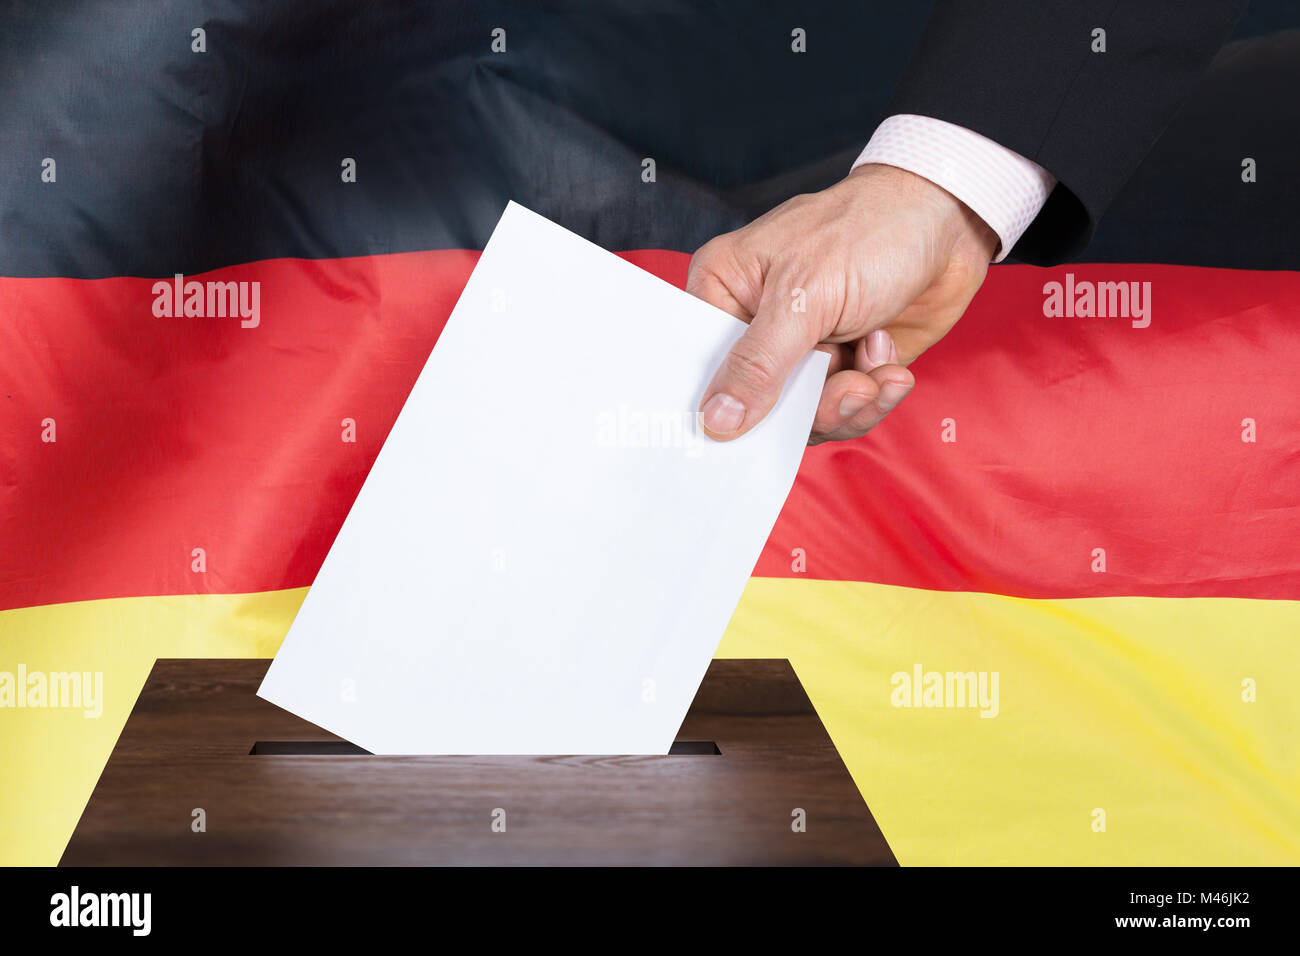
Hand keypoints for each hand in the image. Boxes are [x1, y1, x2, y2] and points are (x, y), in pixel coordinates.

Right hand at [687, 163, 998, 443]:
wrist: (949, 223)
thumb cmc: (870, 230)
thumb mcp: (805, 296)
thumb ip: (758, 363)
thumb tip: (714, 421)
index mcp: (725, 290)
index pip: (700, 366)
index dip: (719, 405)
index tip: (746, 435)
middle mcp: (758, 325)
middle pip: (755, 404)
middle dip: (809, 407)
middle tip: (846, 388)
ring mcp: (802, 350)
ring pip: (806, 417)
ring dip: (849, 403)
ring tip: (877, 374)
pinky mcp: (844, 367)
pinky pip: (846, 411)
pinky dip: (875, 396)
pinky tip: (891, 365)